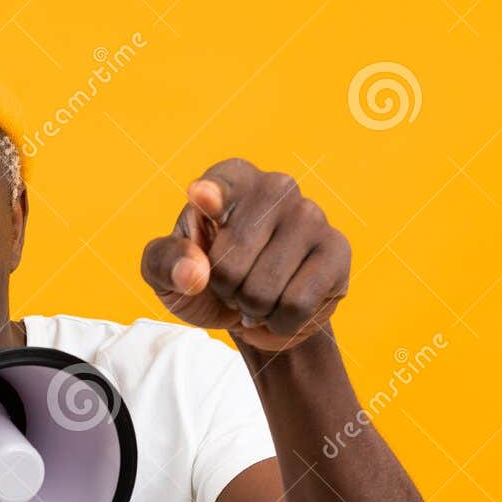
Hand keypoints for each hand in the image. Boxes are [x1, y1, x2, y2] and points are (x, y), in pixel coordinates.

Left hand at [141, 159, 350, 351]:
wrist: (253, 312)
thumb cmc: (204, 280)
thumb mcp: (166, 274)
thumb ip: (164, 263)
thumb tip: (194, 273)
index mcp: (232, 180)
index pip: (221, 184)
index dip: (212, 196)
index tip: (201, 198)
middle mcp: (276, 187)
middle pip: (231, 264)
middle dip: (224, 290)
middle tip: (233, 283)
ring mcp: (311, 215)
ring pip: (264, 290)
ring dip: (253, 308)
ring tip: (258, 292)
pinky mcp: (337, 249)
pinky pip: (297, 304)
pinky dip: (281, 321)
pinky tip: (282, 306)